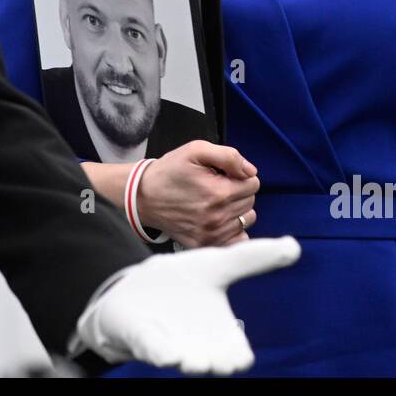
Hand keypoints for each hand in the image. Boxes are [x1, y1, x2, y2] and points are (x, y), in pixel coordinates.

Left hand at [76, 236, 300, 373]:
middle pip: (213, 362)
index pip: (236, 353)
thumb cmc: (185, 282)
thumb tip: (295, 246)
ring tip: (193, 361)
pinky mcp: (143, 340)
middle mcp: (198, 346)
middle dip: (216, 363)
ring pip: (183, 360)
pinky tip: (166, 353)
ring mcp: (170, 345)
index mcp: (220, 333)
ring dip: (189, 361)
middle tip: (219, 362)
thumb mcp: (217, 265)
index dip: (238, 356)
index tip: (240, 356)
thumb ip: (253, 258)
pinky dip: (160, 352)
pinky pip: (153, 350)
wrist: (137, 286)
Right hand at [136, 140, 258, 247]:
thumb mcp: (195, 150)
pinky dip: (233, 230)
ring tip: (215, 202)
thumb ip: (229, 156)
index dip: (239, 175)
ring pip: (246, 220)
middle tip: (216, 186)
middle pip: (250, 202)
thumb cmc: (169, 172)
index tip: (222, 175)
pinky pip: (237, 240)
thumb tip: (251, 171)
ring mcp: (211, 234)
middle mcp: (217, 217)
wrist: (143, 197)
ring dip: (236, 210)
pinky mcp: (205, 244)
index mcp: (218, 192)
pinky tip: (219, 220)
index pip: (253, 184)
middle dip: (237, 191)